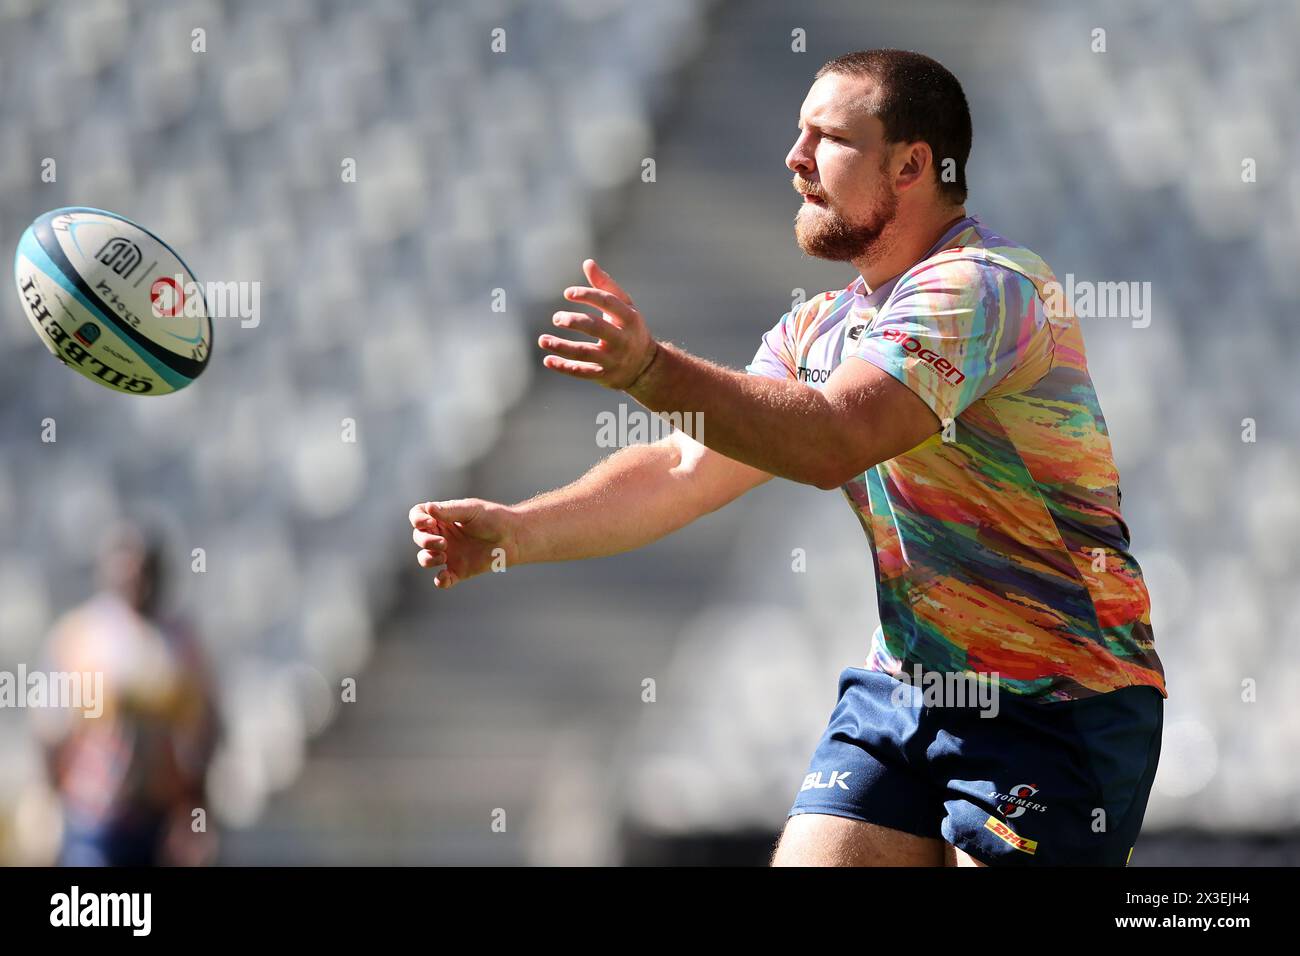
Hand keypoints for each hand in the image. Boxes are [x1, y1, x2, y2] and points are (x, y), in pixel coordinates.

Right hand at [409, 499, 517, 588]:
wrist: (513, 537)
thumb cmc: (493, 518)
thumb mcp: (471, 510)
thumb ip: (450, 511)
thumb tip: (429, 508)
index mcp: (443, 518)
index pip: (418, 516)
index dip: (417, 520)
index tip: (429, 523)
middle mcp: (442, 535)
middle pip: (419, 538)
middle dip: (425, 541)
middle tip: (443, 543)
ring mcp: (449, 554)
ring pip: (425, 558)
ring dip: (428, 559)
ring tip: (443, 557)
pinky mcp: (458, 571)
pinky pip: (442, 579)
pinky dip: (440, 580)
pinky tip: (444, 577)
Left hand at [538, 258, 658, 389]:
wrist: (645, 365)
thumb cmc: (629, 328)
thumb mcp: (624, 306)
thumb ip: (605, 285)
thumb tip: (588, 263)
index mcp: (629, 318)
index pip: (608, 302)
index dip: (587, 296)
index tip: (567, 293)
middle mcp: (622, 339)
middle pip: (596, 328)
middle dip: (575, 321)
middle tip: (557, 318)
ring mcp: (613, 359)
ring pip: (585, 353)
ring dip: (562, 346)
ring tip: (542, 340)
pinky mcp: (604, 375)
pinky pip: (582, 372)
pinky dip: (564, 367)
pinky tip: (548, 360)